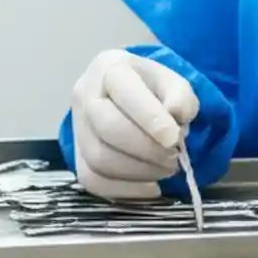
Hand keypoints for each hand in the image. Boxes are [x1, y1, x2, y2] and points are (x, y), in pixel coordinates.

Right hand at [70, 50, 199, 200]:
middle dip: (146, 149)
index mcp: (109, 68)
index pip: (125, 92)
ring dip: (139, 171)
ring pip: (99, 158)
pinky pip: (93, 180)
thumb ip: (180, 96)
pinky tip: (151, 187)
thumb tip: (177, 115)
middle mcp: (84, 94)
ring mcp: (76, 126)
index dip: (151, 119)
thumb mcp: (173, 82)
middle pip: (107, 128)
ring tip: (165, 169)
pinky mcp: (77, 155)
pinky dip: (125, 190)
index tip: (174, 138)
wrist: (129, 97)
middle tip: (173, 157)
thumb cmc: (152, 89)